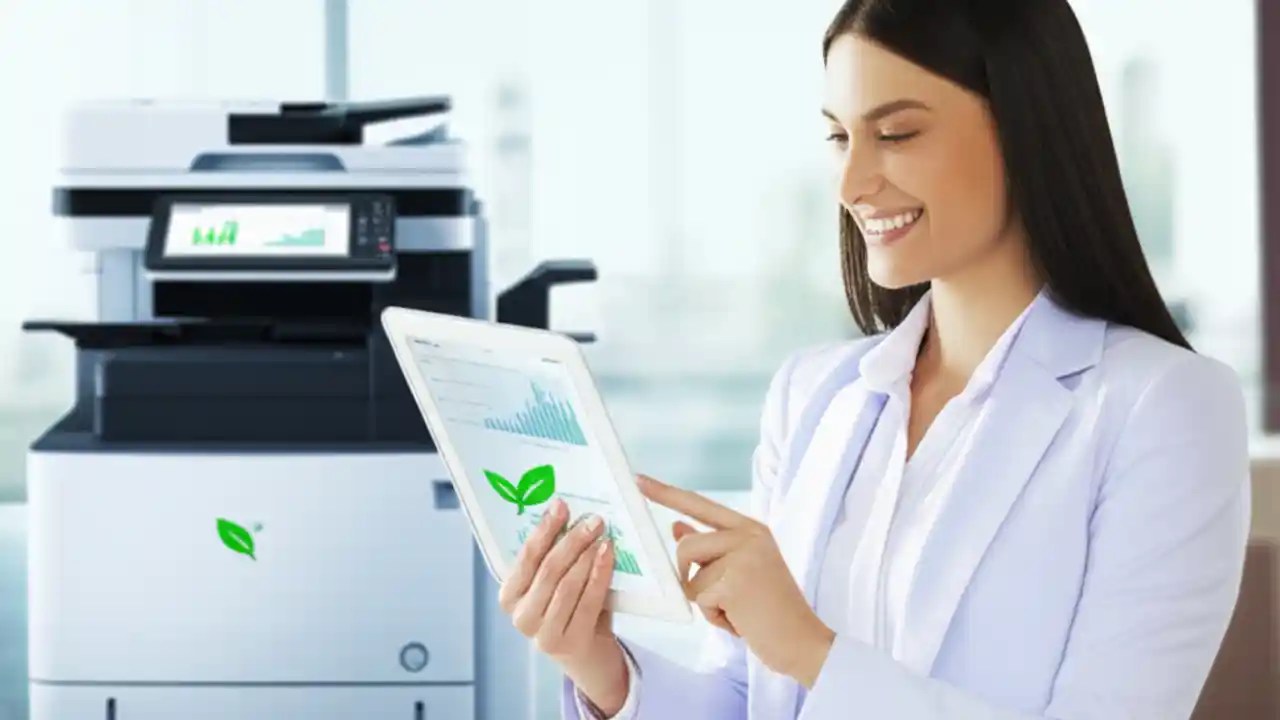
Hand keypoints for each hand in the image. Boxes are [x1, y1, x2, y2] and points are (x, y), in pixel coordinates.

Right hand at [497, 498, 628, 713]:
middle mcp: (521, 617)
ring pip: (567, 585)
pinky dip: (599, 574)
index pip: (526, 557)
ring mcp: (544, 635)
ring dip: (586, 555)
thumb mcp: (554, 585)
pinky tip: (607, 555)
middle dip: (571, 539)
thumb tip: (569, 514)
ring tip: (602, 533)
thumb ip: (554, 558)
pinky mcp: (570, 643)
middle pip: (548, 569)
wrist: (588, 657)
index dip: (544, 529)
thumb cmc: (571, 611)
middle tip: (592, 518)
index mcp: (510, 597)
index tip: (561, 505)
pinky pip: (587, 601)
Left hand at [638, 474, 836, 687]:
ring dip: (705, 601)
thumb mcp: (742, 570)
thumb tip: (677, 527)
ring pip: (689, 577)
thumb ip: (711, 548)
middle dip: (691, 578)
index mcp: (751, 528)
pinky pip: (699, 600)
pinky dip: (714, 618)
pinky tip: (740, 621)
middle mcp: (748, 536)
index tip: (637, 480)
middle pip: (686, 547)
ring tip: (736, 609)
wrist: (803, 641)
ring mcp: (742, 557)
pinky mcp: (734, 582)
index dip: (666, 493)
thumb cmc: (770, 608)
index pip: (699, 504)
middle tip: (721, 598)